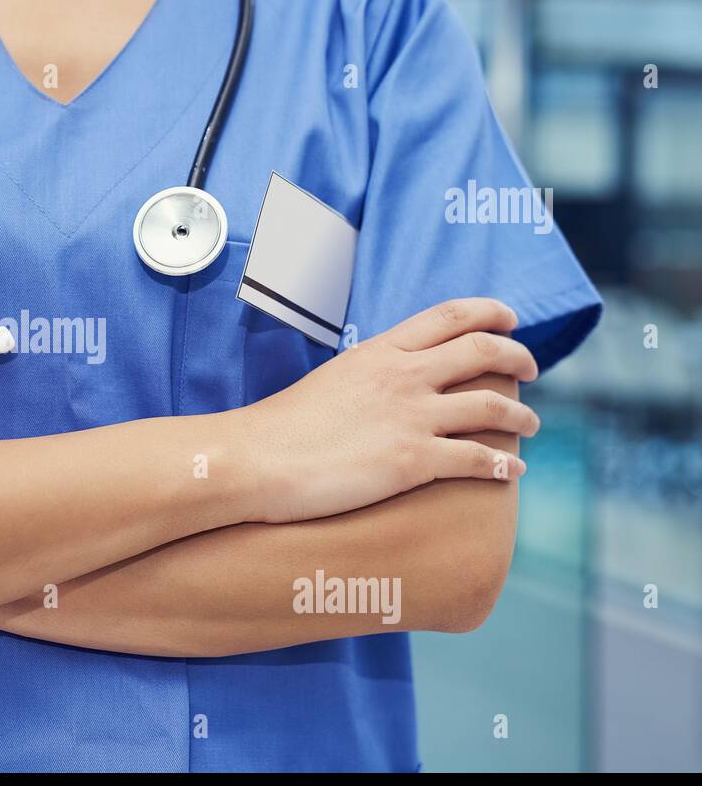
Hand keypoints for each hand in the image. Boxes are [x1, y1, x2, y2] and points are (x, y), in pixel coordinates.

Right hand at [243, 298, 539, 523]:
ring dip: (521, 416)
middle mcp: (403, 377)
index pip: (449, 316)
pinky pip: (478, 460)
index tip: (508, 320)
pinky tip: (515, 472)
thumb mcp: (329, 381)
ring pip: (491, 407)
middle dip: (518, 358)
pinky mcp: (413, 462)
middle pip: (483, 353)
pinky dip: (505, 465)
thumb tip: (380, 384)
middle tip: (530, 369)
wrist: (255, 459)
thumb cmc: (278, 427)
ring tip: (530, 426)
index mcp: (379, 352)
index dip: (489, 313)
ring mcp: (412, 418)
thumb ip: (366, 376)